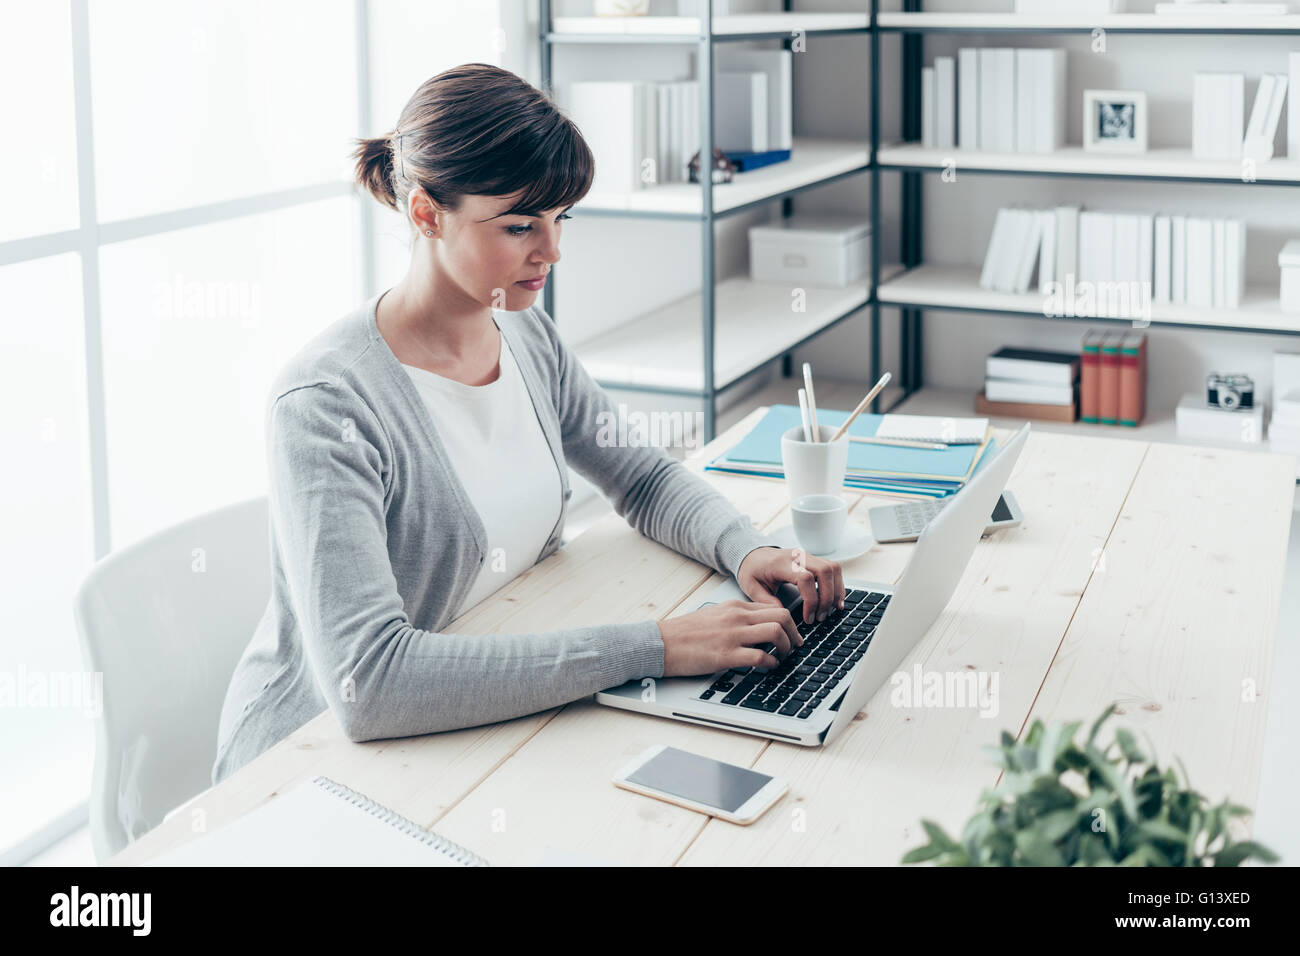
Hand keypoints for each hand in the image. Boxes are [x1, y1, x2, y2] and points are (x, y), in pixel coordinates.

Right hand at [657, 600, 802, 676]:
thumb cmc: (684, 633)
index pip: (774, 608)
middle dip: (795, 634)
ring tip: (783, 657)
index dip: (789, 623)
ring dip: (786, 647)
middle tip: (795, 647)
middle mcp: (737, 617)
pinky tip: (767, 667)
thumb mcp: (714, 616)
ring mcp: (732, 635)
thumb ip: (735, 619)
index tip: (791, 635)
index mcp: (734, 607)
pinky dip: (771, 663)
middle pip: (782, 617)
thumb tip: (755, 629)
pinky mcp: (726, 655)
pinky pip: (761, 657)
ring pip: (776, 633)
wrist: (660, 643)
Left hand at [737, 546, 843, 624]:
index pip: (805, 578)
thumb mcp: (751, 588)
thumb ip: (767, 602)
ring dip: (837, 590)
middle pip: (825, 570)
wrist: (753, 554)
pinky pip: (833, 568)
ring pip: (833, 567)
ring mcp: (807, 556)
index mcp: (780, 564)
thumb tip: (785, 616)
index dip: (811, 600)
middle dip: (828, 597)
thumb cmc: (753, 570)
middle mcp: (797, 556)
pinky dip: (838, 584)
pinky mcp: (814, 559)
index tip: (808, 617)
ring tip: (832, 610)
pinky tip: (835, 600)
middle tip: (820, 616)